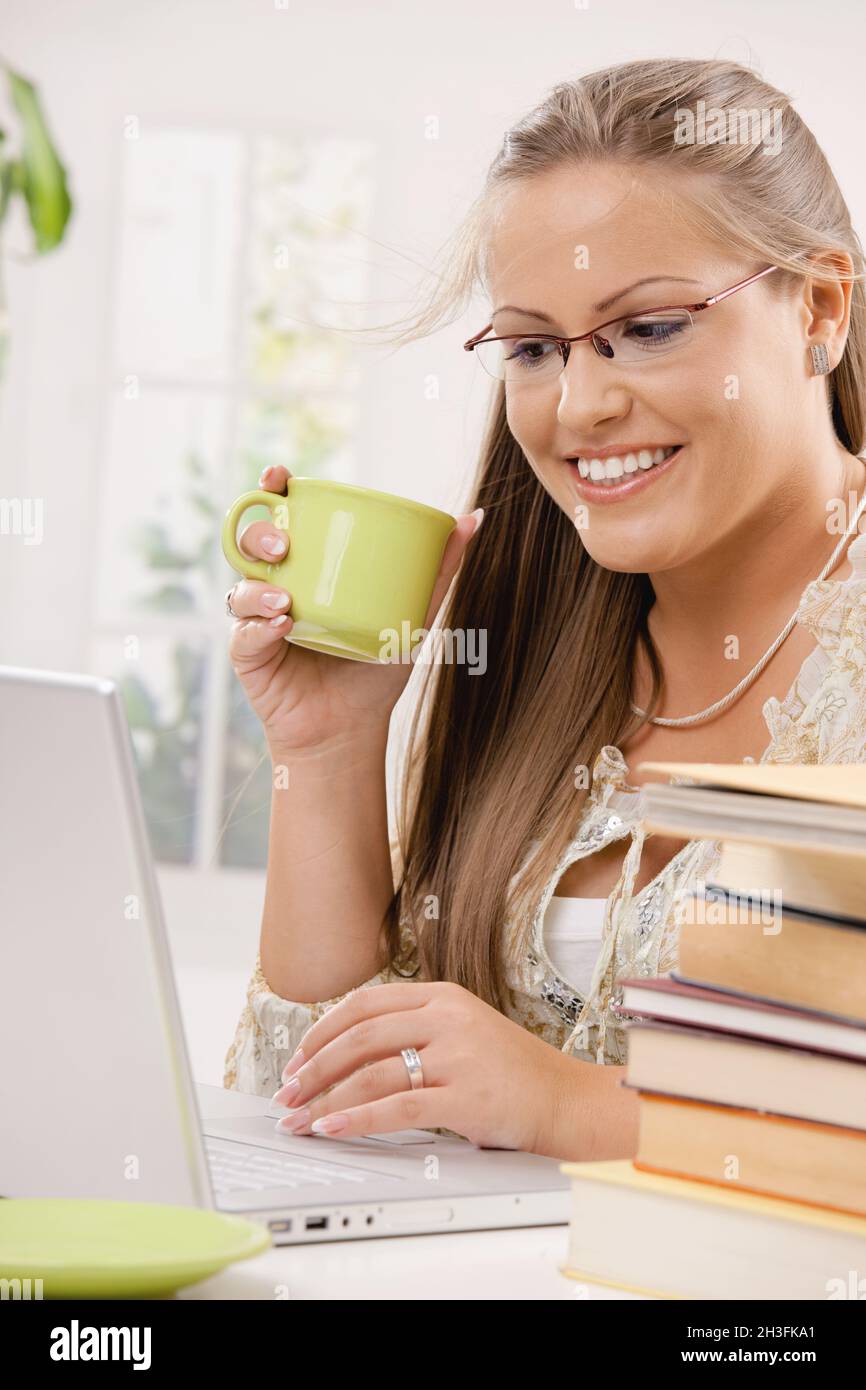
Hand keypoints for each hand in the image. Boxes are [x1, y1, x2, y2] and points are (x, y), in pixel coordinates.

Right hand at [226, 465, 484, 754]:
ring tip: (287, 598)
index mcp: (308, 566)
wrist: (351, 730)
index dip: (271, 487)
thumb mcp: (415, 616)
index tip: (279, 477)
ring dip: (259, 585)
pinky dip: (260, 627)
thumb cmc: (376, 670)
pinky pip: (243, 633)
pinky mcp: (248, 656)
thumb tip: (475, 517)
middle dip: (261, 535)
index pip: (281, 515)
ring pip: (242, 585)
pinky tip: (282, 625)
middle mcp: (276, 586)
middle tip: (284, 545)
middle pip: (252, 543)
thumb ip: (440, 570)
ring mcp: (258, 620)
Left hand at [268, 981, 578, 1156]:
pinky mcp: (465, 1097)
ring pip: (372, 1074)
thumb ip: (413, 1031)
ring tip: (300, 1119)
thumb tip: (345, 1056)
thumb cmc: (510, 1071)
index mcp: (442, 996)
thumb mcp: (462, 1031)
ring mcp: (458, 1056)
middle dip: (314, 1068)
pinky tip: (333, 1129)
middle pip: (360, 1037)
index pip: (366, 1003)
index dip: (324, 1031)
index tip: (298, 1057)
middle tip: (287, 1094)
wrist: (565, 1099)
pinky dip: (356, 1120)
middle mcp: (447, 1018)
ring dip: (325, 1099)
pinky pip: (397, 1109)